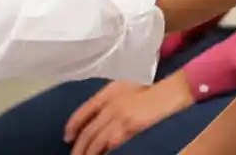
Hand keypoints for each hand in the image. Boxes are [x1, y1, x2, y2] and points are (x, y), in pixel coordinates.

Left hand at [66, 74, 194, 154]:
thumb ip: (108, 99)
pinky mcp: (129, 128)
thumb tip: (96, 118)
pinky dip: (104, 153)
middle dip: (79, 147)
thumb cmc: (149, 89)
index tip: (67, 137)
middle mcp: (110, 105)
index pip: (83, 111)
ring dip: (88, 153)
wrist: (168, 93)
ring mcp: (119, 117)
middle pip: (88, 131)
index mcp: (107, 93)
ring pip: (96, 141)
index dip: (72, 125)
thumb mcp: (124, 87)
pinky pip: (111, 145)